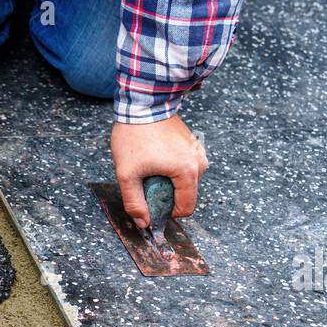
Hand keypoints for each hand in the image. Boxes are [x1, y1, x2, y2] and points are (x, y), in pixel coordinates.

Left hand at [110, 115, 208, 229]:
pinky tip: (156, 158)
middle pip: (186, 195)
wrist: (143, 104)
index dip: (167, 213)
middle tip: (146, 181)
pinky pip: (184, 167)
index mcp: (188, 172)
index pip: (186, 208)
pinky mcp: (193, 144)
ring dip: (168, 182)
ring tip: (150, 167)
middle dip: (166, 195)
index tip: (151, 204)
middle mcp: (199, 162)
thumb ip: (134, 202)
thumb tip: (142, 223)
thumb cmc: (135, 136)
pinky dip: (171, 170)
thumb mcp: (127, 174)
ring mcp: (198, 152)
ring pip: (185, 182)